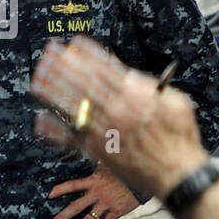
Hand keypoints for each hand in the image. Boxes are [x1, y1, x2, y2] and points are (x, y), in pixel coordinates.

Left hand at [30, 35, 208, 198]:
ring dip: (53, 88)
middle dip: (63, 65)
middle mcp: (116, 109)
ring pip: (72, 104)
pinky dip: (54, 128)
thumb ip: (150, 86)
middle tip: (48, 53)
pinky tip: (41, 117)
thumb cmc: (179, 137)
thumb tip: (129, 74)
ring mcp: (104, 129)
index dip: (85, 54)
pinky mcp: (97, 150)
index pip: (103, 67)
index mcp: (135, 94)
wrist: (177, 174)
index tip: (71, 45)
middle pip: (82, 81)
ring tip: (38, 76)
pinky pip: (71, 137)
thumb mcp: (175, 101)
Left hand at [48, 165, 139, 218]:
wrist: (143, 178)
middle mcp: (97, 194)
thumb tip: (90, 149)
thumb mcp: (108, 163)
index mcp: (94, 181)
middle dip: (62, 217)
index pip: (72, 185)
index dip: (60, 189)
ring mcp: (106, 204)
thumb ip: (97, 163)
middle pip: (75, 207)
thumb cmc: (125, 171)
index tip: (50, 195)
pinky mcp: (116, 212)